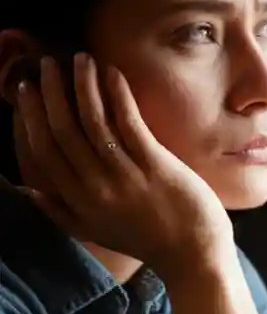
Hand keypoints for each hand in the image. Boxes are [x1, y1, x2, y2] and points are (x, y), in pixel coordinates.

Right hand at [10, 54, 232, 276]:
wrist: (193, 255)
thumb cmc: (147, 241)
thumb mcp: (94, 231)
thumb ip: (59, 210)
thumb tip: (27, 189)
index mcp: (77, 200)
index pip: (43, 150)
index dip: (31, 116)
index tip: (26, 89)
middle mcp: (95, 187)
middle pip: (63, 130)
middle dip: (52, 92)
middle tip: (48, 63)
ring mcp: (126, 175)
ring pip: (92, 121)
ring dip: (83, 85)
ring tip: (80, 58)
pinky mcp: (156, 165)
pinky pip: (129, 122)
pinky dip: (117, 94)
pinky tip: (111, 73)